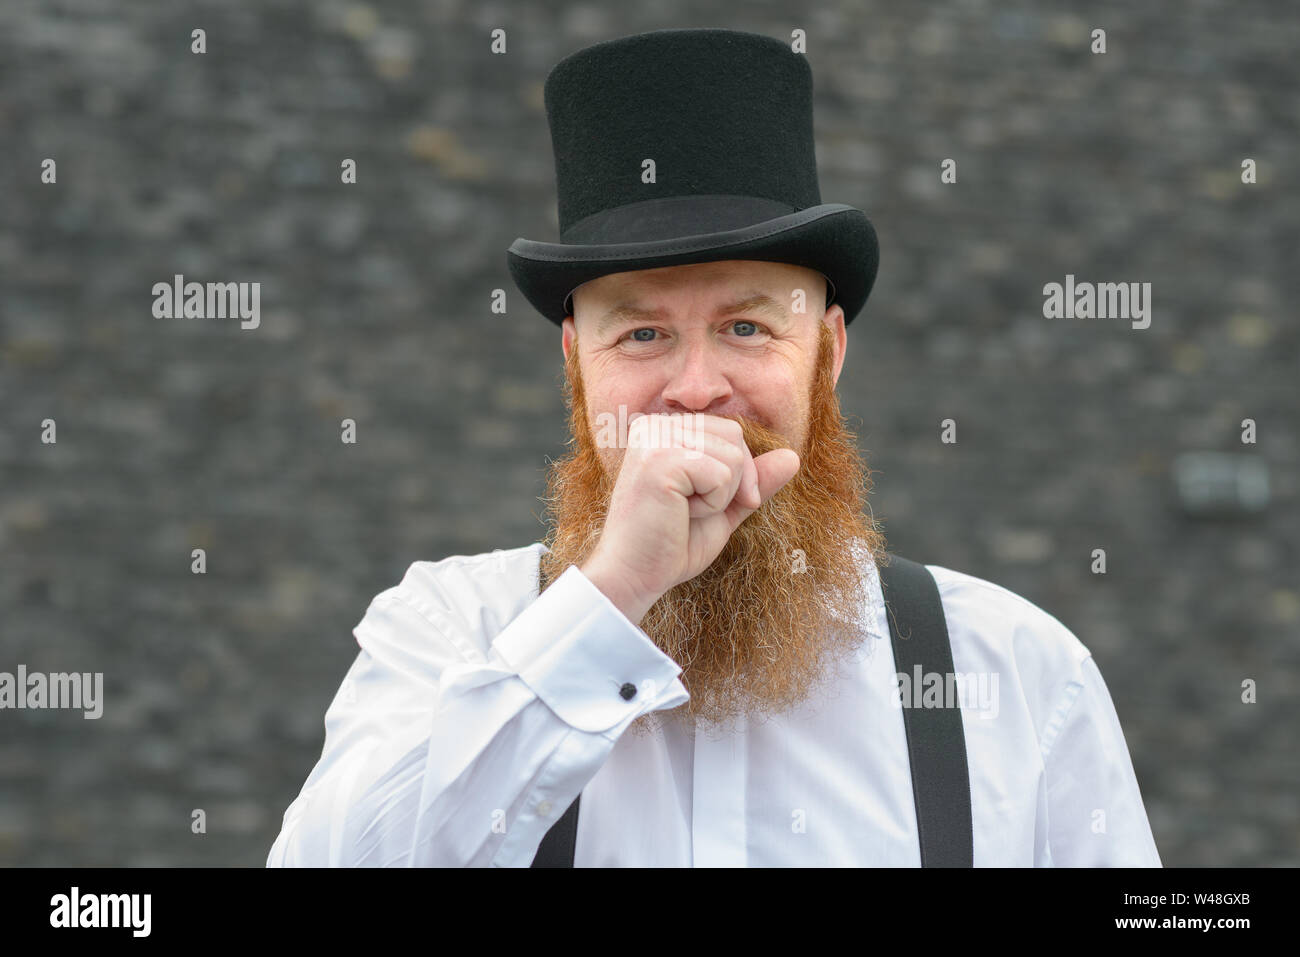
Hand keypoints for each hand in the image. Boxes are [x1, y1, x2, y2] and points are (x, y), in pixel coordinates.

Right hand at [579, 413, 799, 623]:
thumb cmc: (671, 545)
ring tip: (682, 512)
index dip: (738, 473)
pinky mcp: (659, 460)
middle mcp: (654, 425)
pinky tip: (679, 515)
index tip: (704, 505)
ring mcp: (654, 439)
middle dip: (732, 483)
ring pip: (732, 456)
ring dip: (720, 496)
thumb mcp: (722, 508)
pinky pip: (722, 474)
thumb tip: (793, 457)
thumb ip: (753, 481)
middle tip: (691, 511)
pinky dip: (712, 504)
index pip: (731, 431)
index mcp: (663, 428)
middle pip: (735, 437)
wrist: (634, 576)